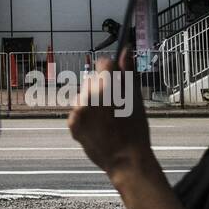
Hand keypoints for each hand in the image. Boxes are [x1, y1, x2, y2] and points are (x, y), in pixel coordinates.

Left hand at [67, 54, 151, 180]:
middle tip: (116, 105)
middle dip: (103, 88)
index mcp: (106, 86)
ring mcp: (78, 111)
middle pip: (93, 80)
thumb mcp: (136, 99)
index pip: (104, 63)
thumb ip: (128, 71)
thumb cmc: (135, 130)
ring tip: (108, 119)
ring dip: (93, 102)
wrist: (126, 161)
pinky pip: (78, 111)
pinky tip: (99, 127)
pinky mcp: (72, 123)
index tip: (118, 80)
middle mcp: (88, 96)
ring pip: (84, 96)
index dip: (112, 70)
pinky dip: (86, 116)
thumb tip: (126, 48)